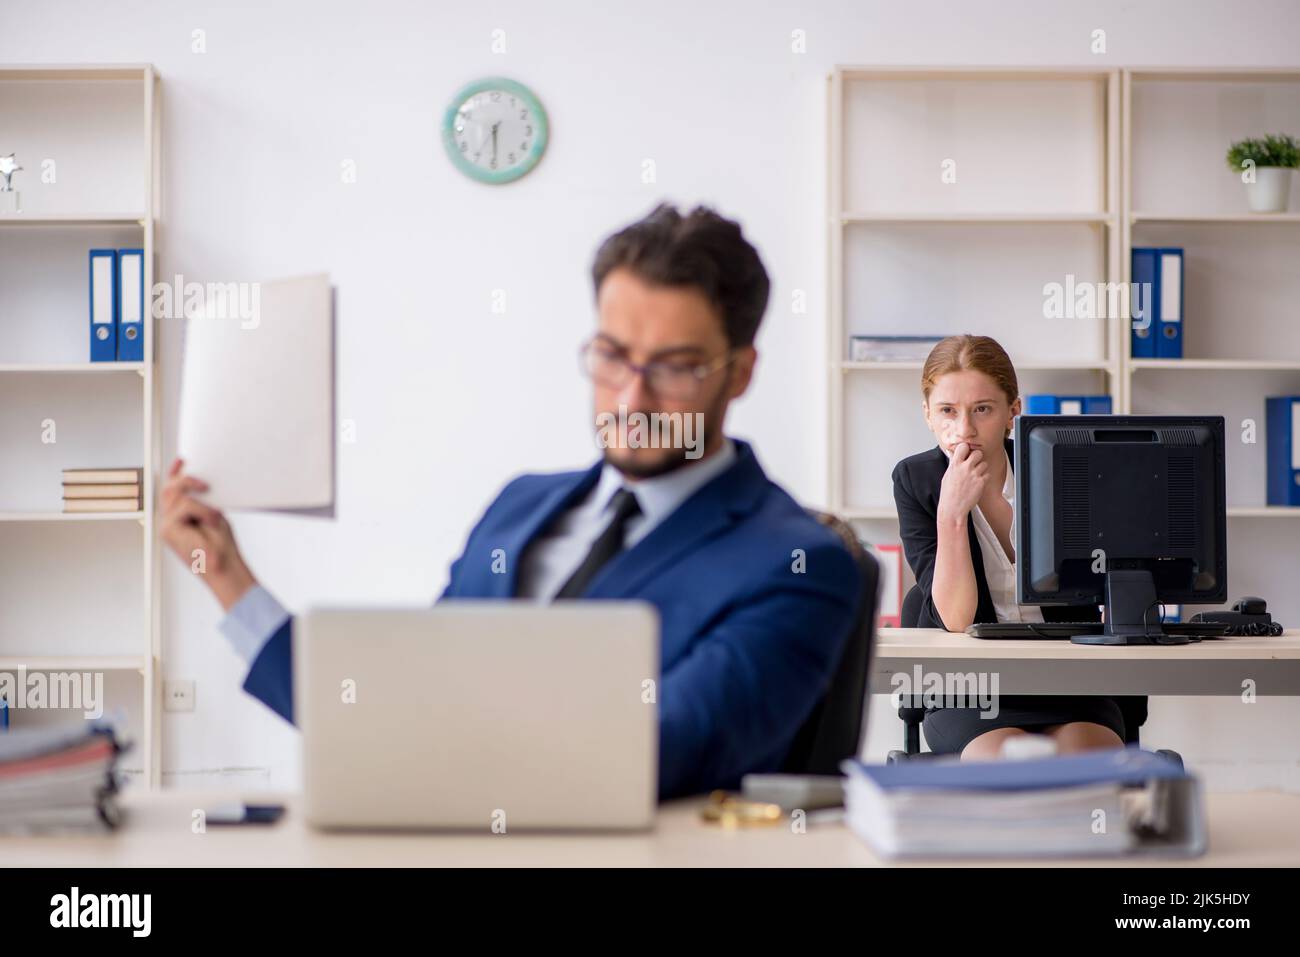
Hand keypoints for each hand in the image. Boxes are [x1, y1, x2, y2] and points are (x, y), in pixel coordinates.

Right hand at [160, 458, 256, 610]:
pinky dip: (203, 511)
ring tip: (215, 519)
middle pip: (170, 488)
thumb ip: (203, 501)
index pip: (170, 490)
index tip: (182, 459)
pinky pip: (186, 506)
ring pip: (181, 497)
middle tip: (206, 485)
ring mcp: (165, 525)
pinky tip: (212, 520)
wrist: (223, 566)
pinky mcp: (168, 530)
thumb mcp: (213, 515)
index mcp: (177, 517)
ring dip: (203, 505)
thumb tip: (202, 484)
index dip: (175, 473)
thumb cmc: (221, 544)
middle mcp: (167, 520)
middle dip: (187, 480)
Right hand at [937, 442, 988, 523]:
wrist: (953, 509)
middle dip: (977, 457)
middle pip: (977, 453)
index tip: (966, 452)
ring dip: (981, 468)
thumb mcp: (946, 476)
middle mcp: (965, 468)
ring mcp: (974, 475)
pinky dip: (984, 478)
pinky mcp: (981, 482)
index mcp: (955, 465)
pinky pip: (987, 474)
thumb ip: (952, 463)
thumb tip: (952, 453)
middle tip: (974, 463)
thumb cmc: (948, 494)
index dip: (966, 448)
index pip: (963, 446)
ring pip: (984, 463)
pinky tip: (977, 483)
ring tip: (975, 475)